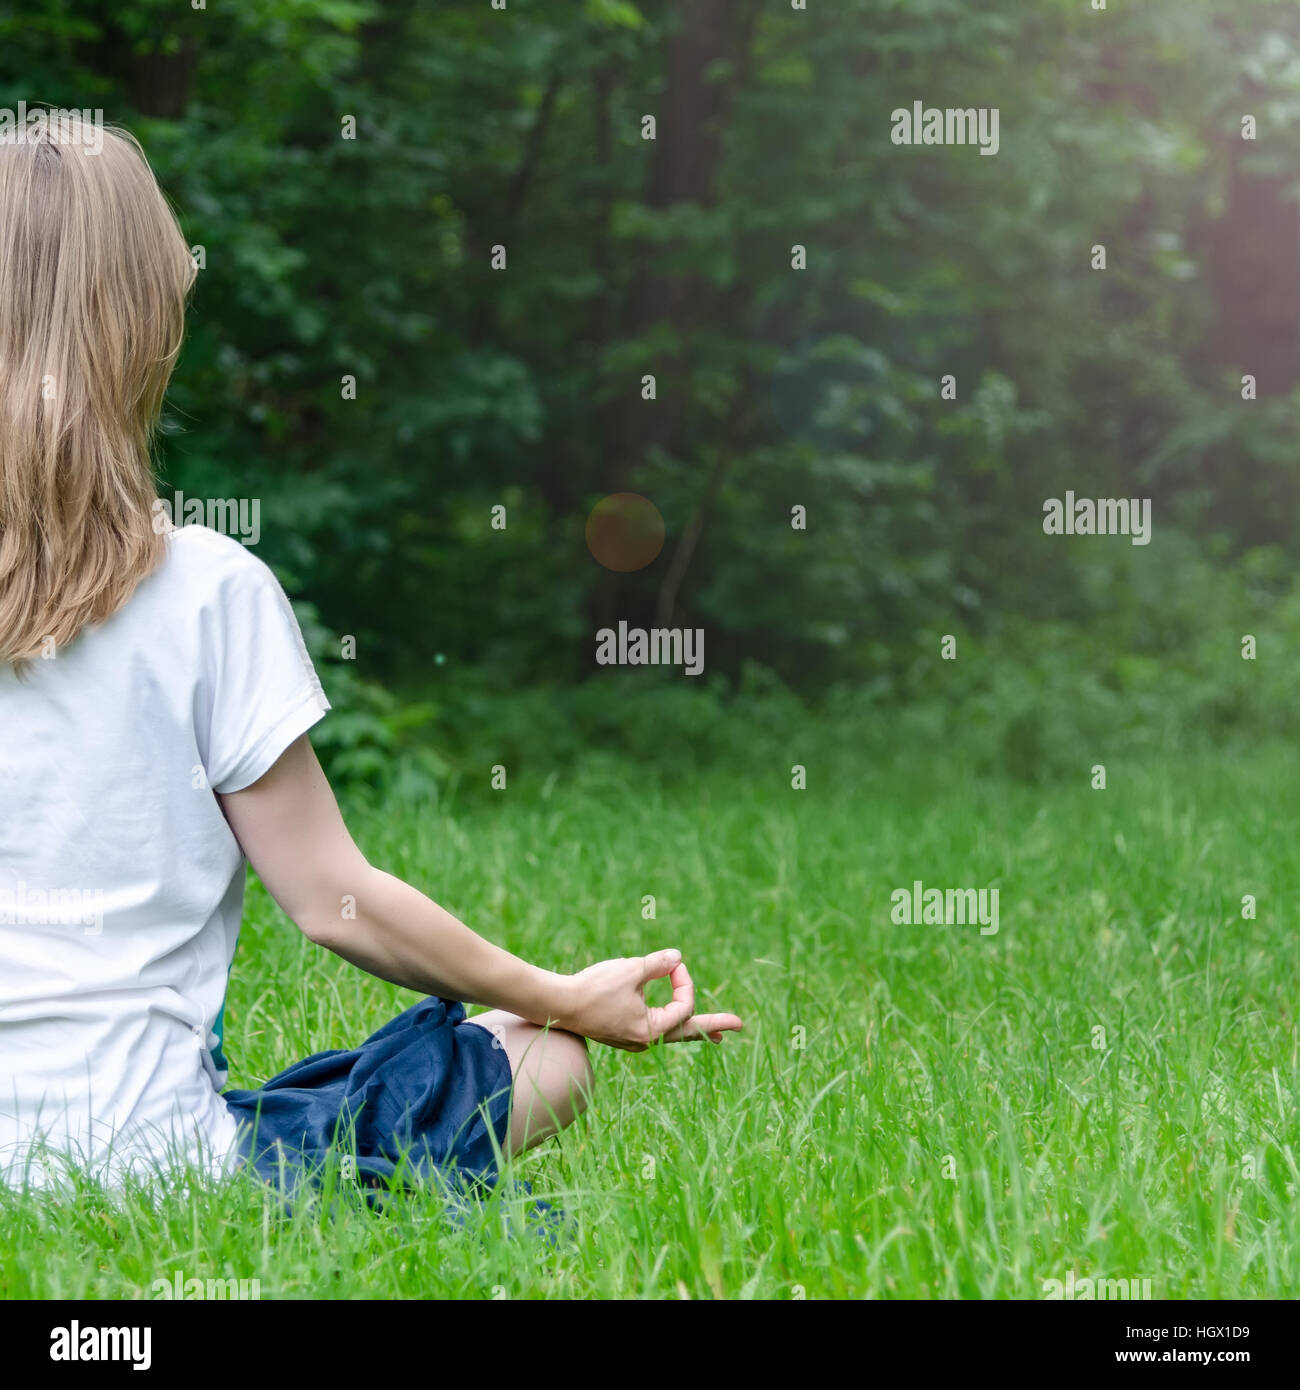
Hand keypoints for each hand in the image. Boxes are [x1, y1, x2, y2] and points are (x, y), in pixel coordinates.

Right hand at [557, 949, 742, 1051]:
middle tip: (738, 1025)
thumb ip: (658, 964)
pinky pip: (656, 1029)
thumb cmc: (593, 988)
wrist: (556, 1004)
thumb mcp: (630, 970)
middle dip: (713, 1026)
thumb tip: (678, 957)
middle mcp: (645, 1040)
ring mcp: (634, 1039)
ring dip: (693, 1027)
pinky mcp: (622, 1033)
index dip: (683, 981)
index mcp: (650, 1030)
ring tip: (717, 1034)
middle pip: (687, 1032)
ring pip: (672, 1032)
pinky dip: (672, 1023)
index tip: (672, 963)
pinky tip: (674, 1022)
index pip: (683, 1006)